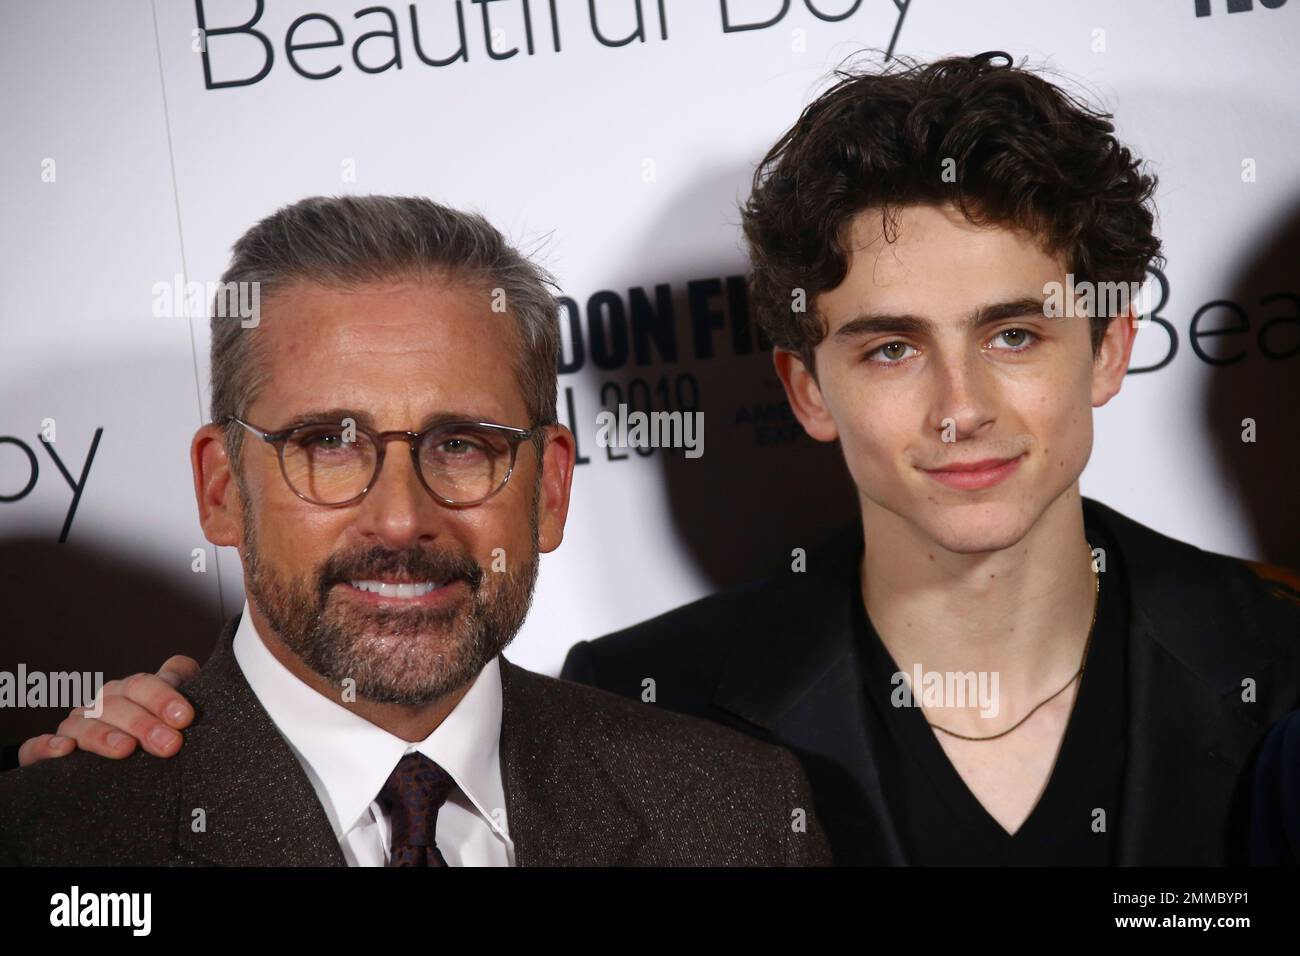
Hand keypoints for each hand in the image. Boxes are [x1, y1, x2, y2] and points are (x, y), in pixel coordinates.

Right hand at [17, 655, 199, 765]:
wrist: (136, 769)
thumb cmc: (162, 733)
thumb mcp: (176, 710)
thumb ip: (182, 684)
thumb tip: (181, 668)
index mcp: (129, 692)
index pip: (142, 685)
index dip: (163, 697)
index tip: (185, 718)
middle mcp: (99, 707)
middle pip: (115, 706)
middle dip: (143, 724)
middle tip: (169, 745)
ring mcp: (73, 729)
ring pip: (80, 725)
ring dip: (102, 735)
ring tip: (126, 749)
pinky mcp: (45, 756)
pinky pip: (35, 748)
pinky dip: (45, 746)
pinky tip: (65, 750)